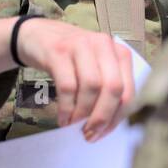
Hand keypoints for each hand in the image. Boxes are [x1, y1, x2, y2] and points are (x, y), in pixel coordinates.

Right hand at [13, 18, 135, 140]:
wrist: (39, 34)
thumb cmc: (72, 58)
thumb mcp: (95, 67)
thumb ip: (106, 89)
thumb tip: (107, 125)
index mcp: (119, 52)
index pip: (128, 90)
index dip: (117, 117)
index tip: (104, 132)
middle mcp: (104, 45)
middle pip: (113, 88)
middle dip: (102, 116)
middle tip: (90, 133)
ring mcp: (81, 46)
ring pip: (91, 87)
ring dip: (82, 113)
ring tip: (73, 125)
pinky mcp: (59, 51)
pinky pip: (67, 86)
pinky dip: (65, 107)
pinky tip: (62, 118)